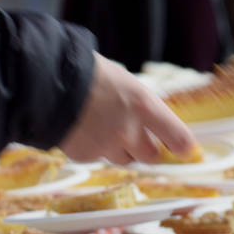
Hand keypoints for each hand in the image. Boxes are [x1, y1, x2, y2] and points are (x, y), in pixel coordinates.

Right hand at [60, 54, 197, 163]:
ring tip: (104, 126)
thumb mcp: (126, 82)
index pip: (177, 137)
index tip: (186, 150)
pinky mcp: (86, 156)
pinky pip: (99, 157)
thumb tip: (156, 124)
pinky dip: (95, 147)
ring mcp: (107, 146)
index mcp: (144, 106)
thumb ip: (143, 107)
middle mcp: (129, 131)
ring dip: (121, 148)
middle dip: (148, 148)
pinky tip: (84, 129)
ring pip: (124, 158)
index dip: (183, 145)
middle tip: (138, 136)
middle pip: (151, 156)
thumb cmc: (89, 75)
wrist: (47, 83)